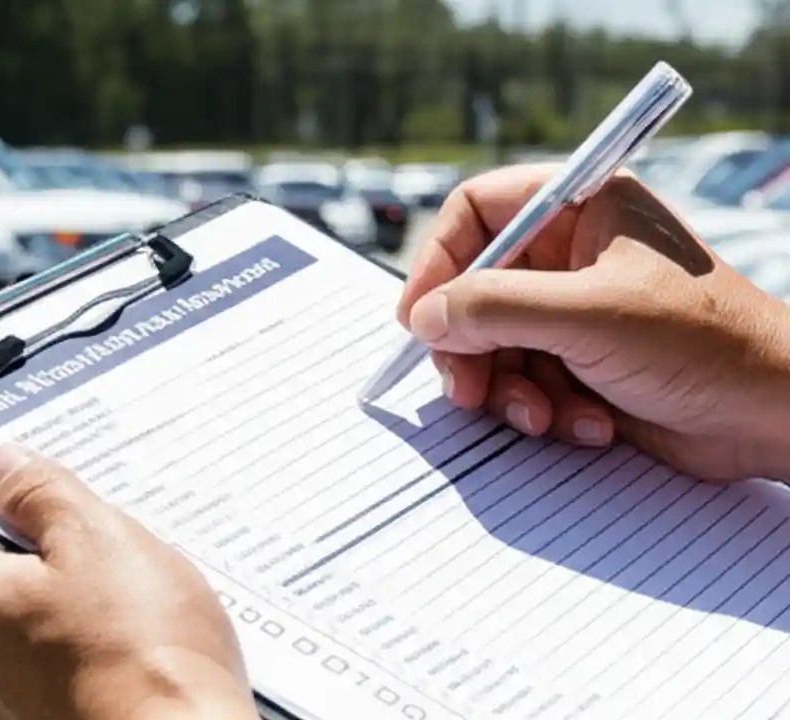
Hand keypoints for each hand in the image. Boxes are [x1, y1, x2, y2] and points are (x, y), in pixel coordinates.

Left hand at [0, 444, 258, 719]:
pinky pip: (70, 650)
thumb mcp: (95, 537)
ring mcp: (21, 686)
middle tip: (92, 516)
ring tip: (132, 570)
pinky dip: (98, 628)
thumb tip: (2, 466)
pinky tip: (145, 621)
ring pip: (37, 610)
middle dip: (39, 536)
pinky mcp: (63, 707)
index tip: (16, 473)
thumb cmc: (141, 655)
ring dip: (77, 583)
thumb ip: (41, 493)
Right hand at [399, 165, 789, 481]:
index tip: (420, 316)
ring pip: (494, 343)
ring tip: (542, 417)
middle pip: (475, 288)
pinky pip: (525, 380)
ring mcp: (576, 308)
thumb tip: (425, 317)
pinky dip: (543, 408)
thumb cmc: (704, 344)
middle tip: (467, 389)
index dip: (439, 261)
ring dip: (509, 389)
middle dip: (471, 346)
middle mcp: (573, 252)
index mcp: (582, 206)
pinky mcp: (582, 360)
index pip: (478, 211)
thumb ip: (494, 308)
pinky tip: (586, 424)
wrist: (771, 416)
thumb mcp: (588, 315)